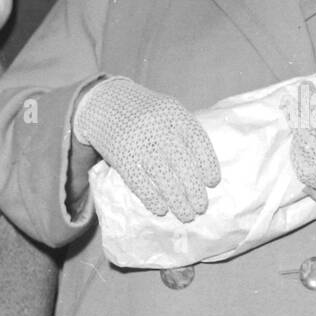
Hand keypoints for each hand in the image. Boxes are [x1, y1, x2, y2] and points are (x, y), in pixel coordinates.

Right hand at [73, 77, 220, 222]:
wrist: (102, 100)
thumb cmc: (143, 111)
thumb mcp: (166, 111)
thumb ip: (182, 132)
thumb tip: (201, 169)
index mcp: (175, 115)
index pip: (198, 142)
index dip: (208, 165)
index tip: (212, 183)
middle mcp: (159, 128)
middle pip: (183, 165)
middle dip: (194, 191)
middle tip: (200, 208)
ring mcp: (139, 142)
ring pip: (164, 178)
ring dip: (177, 201)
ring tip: (186, 215)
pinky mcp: (121, 155)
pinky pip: (139, 181)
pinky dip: (151, 198)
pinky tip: (161, 209)